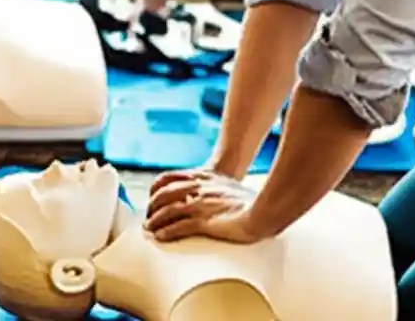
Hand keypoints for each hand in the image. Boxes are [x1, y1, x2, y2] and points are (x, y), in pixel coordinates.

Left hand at [145, 169, 269, 243]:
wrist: (266, 210)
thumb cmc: (254, 201)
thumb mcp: (230, 186)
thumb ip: (218, 187)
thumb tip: (215, 197)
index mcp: (205, 178)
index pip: (170, 178)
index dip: (156, 188)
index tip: (152, 196)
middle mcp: (199, 189)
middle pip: (164, 194)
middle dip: (152, 206)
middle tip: (148, 216)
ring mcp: (201, 205)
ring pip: (168, 211)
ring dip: (156, 221)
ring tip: (150, 229)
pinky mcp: (205, 222)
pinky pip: (179, 227)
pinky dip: (167, 232)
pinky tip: (161, 237)